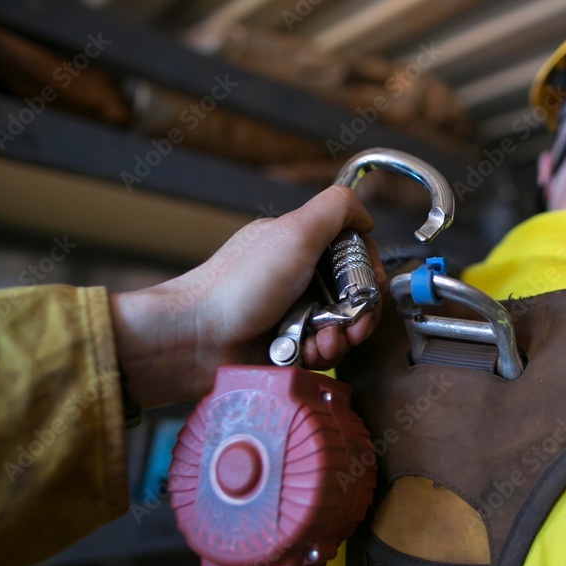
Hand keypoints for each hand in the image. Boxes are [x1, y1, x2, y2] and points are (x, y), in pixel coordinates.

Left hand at [109, 186, 383, 408]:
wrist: (197, 340)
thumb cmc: (238, 287)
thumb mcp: (294, 232)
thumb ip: (336, 210)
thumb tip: (366, 215)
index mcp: (298, 245)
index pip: (353, 255)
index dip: (367, 273)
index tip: (367, 288)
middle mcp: (297, 277)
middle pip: (353, 295)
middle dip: (358, 314)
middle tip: (353, 326)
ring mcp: (292, 313)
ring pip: (341, 327)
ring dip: (340, 339)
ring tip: (322, 343)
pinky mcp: (287, 346)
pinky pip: (321, 352)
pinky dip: (321, 355)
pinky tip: (308, 354)